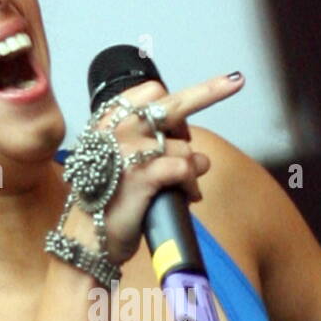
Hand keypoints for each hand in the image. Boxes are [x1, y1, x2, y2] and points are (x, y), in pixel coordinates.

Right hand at [64, 73, 243, 266]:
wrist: (86, 238)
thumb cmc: (103, 200)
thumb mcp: (111, 159)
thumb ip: (140, 140)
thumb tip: (184, 137)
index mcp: (107, 122)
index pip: (148, 92)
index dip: (171, 101)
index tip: (186, 104)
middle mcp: (117, 129)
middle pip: (173, 102)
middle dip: (210, 92)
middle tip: (234, 82)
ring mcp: (129, 149)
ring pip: (185, 147)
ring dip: (193, 169)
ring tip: (184, 187)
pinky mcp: (143, 173)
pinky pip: (186, 169)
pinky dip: (192, 185)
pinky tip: (187, 196)